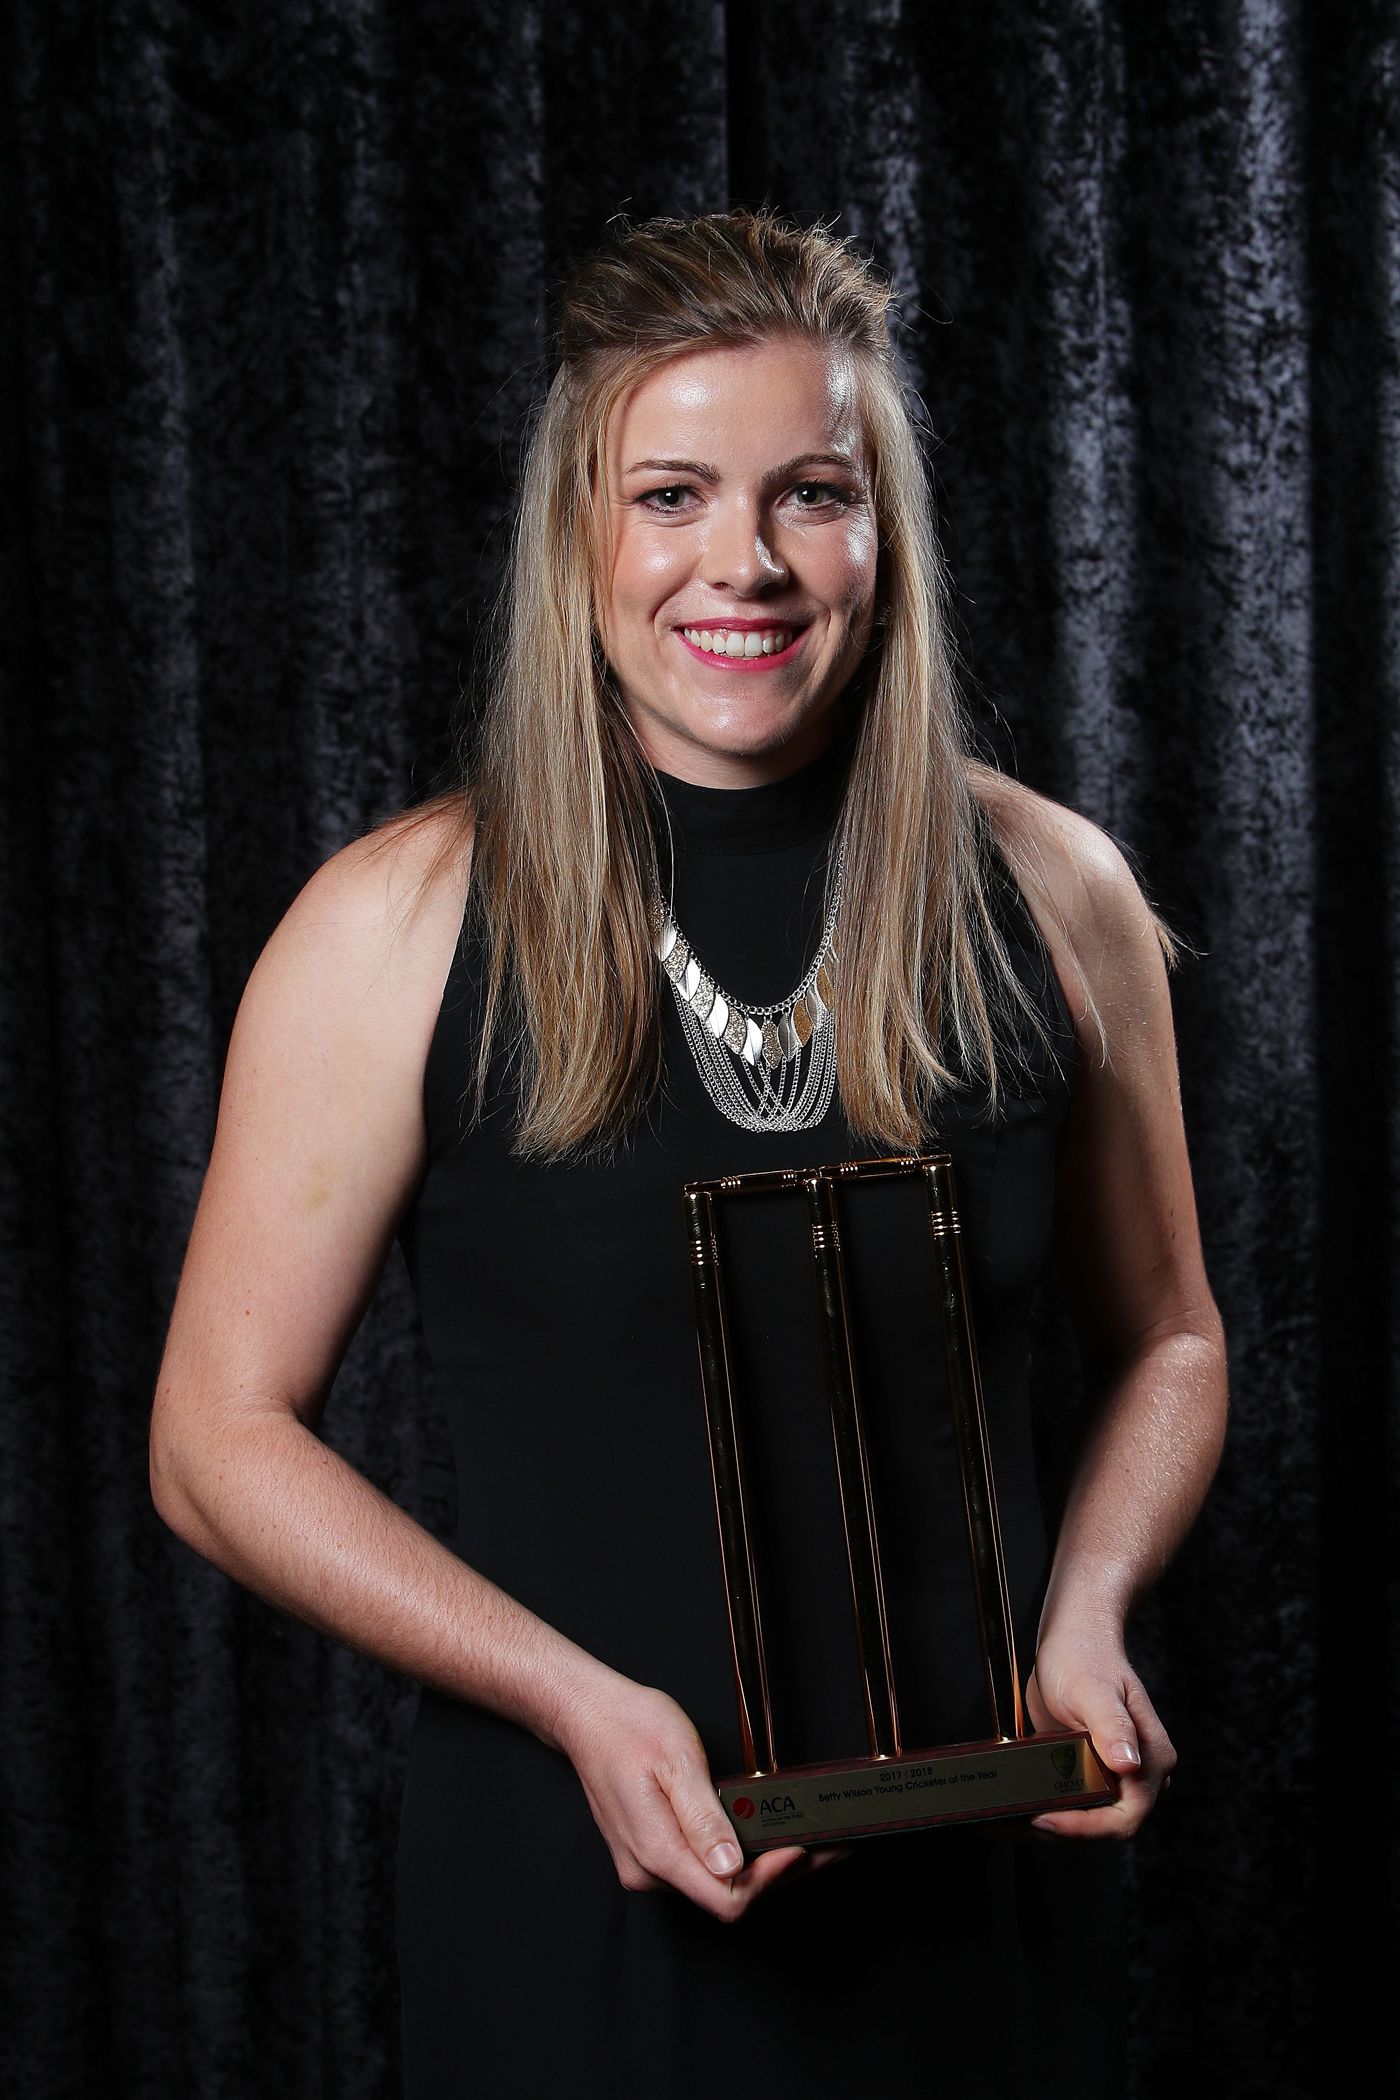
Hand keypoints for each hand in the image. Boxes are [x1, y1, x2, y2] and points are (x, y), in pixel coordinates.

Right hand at [557, 1671, 846, 1918]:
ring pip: (714, 1886)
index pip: (726, 1898)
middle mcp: (648, 1871)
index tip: (802, 1849)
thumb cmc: (631, 1728)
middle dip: (777, 1875)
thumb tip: (731, 1865)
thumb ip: (703, 1818)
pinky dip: (734, 1859)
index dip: (770, 1880)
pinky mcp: (648, 1854)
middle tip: (824, 1846)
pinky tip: (758, 1839)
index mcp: (657, 1852)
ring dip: (759, 1869)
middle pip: (725, 1897)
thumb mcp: (676, 1762)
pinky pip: (699, 1871)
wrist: (588, 1716)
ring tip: (801, 1840)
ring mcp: (645, 1866)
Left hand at [1024, 1621, 1175, 1839]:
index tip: (1047, 1819)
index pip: (1124, 1817)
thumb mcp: (1093, 1688)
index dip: (1086, 1828)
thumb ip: (1111, 1725)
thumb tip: (1129, 1764)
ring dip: (1047, 1822)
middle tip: (1015, 1822)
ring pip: (1085, 1817)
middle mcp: (1137, 1773)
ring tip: (1005, 1818)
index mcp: (1150, 1758)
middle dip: (1061, 1830)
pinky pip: (1070, 1801)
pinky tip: (1014, 1803)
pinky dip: (1044, 1806)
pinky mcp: (1089, 1772)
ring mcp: (1113, 1775)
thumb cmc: (1087, 1655)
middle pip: (1103, 1825)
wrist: (1074, 1638)